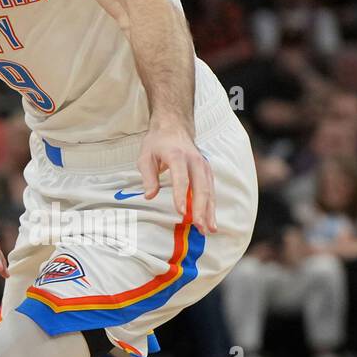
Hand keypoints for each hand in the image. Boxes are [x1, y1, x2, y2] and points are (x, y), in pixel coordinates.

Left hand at [138, 117, 216, 232]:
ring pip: (209, 191)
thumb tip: (149, 195)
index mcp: (177, 156)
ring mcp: (203, 166)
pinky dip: (211, 206)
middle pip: (200, 187)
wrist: (174, 126)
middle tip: (198, 227)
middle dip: (200, 209)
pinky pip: (211, 190)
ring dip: (209, 211)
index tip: (181, 213)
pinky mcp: (207, 171)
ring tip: (209, 230)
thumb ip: (148, 176)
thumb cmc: (157, 143)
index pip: (181, 179)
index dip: (181, 196)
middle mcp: (194, 161)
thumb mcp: (145, 156)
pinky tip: (210, 221)